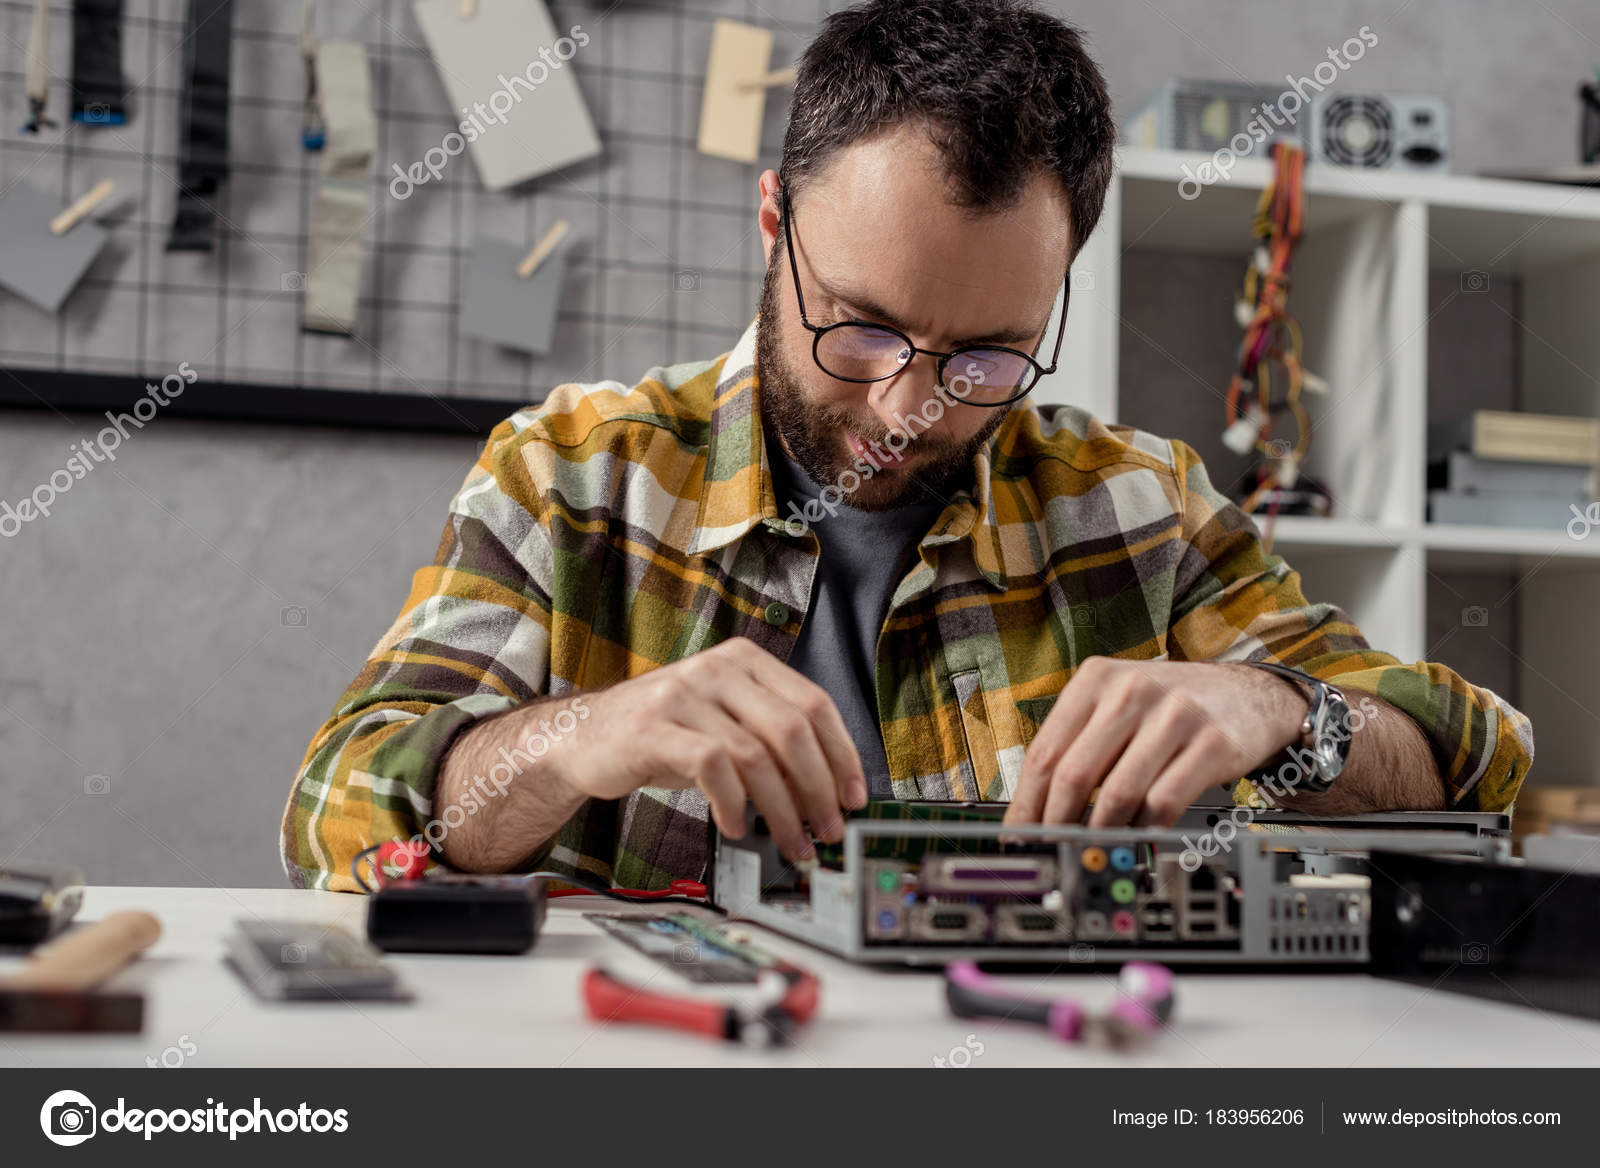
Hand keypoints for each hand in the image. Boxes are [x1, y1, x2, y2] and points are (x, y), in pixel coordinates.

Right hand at [557, 638, 866, 859]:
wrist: (584, 736)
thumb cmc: (664, 735)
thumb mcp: (723, 722)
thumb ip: (770, 741)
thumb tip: (829, 790)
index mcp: (745, 660)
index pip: (815, 704)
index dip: (843, 754)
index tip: (854, 796)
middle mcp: (717, 668)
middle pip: (793, 730)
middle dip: (820, 789)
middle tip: (829, 829)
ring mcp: (683, 694)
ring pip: (757, 755)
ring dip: (783, 810)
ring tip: (791, 841)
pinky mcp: (653, 727)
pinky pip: (713, 768)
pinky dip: (734, 805)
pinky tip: (737, 826)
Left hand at [1003, 658, 1304, 827]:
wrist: (1248, 693)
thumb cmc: (1170, 707)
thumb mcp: (1118, 704)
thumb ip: (1079, 744)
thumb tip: (1037, 810)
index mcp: (1096, 679)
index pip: (1044, 752)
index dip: (1026, 804)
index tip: (1018, 836)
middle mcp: (1132, 690)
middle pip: (1074, 774)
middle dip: (1056, 824)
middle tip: (1052, 851)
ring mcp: (1175, 715)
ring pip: (1118, 793)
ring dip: (1100, 833)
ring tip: (1093, 849)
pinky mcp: (1212, 743)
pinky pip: (1164, 802)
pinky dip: (1143, 831)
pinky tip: (1137, 838)